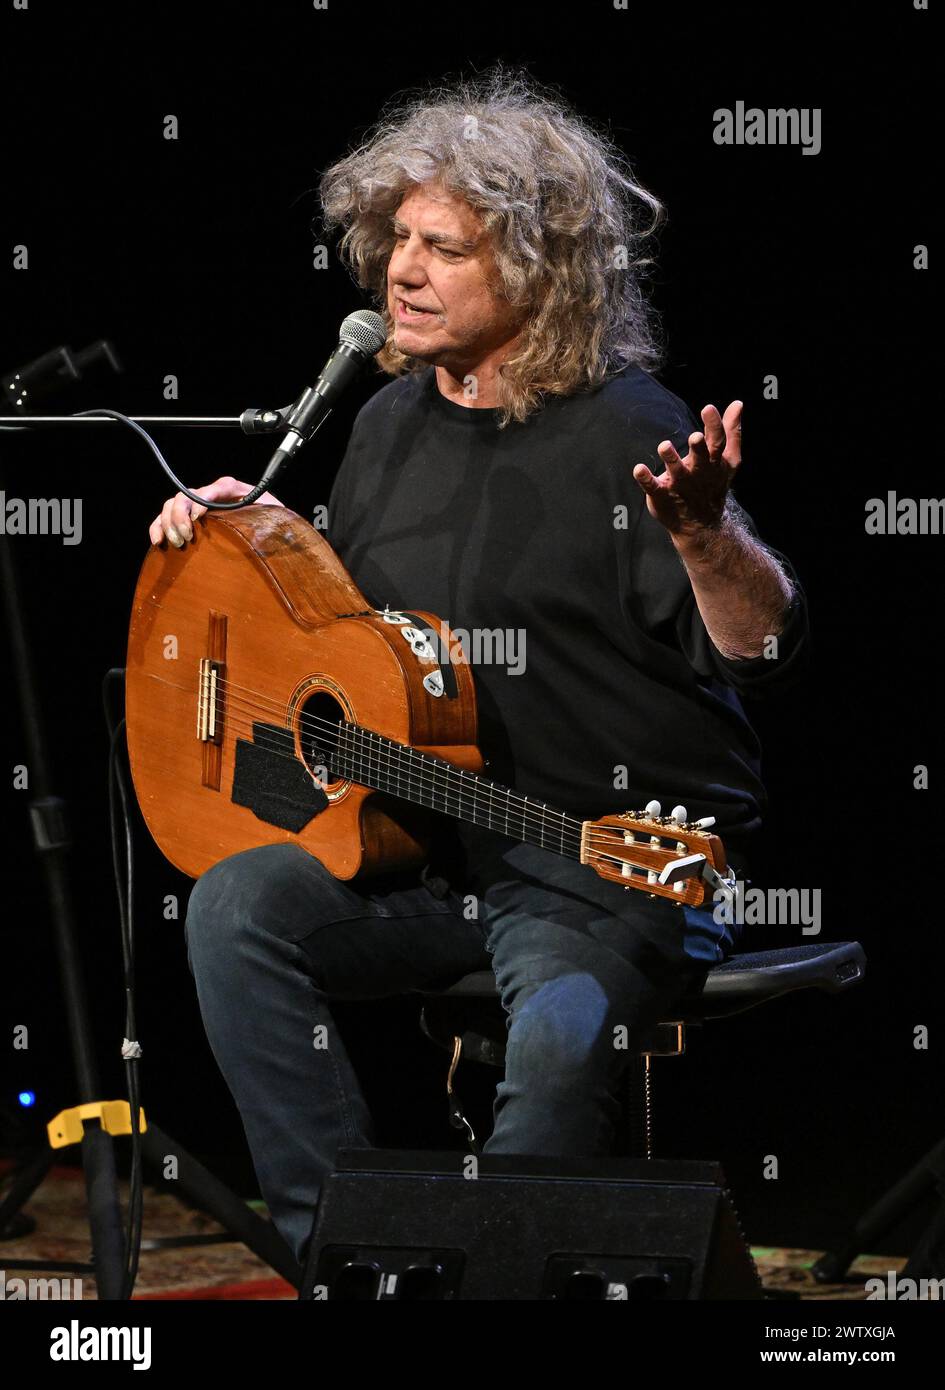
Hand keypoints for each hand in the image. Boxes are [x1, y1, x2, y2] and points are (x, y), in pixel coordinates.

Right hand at [148, 476, 283, 546]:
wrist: (267, 532)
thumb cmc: (269, 523)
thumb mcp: (271, 517)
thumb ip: (264, 516)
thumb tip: (256, 525)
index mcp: (232, 490)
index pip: (214, 488)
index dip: (202, 501)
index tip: (198, 518)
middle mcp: (211, 495)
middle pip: (186, 495)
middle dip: (181, 515)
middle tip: (187, 536)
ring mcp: (197, 507)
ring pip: (172, 505)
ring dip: (168, 523)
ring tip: (177, 542)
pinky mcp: (187, 520)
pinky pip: (165, 518)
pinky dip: (157, 527)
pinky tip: (158, 541)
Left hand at [632, 401, 742, 541]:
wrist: (701, 525)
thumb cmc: (713, 484)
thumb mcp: (727, 459)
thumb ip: (731, 431)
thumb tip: (738, 403)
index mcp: (713, 461)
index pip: (717, 441)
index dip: (714, 425)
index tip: (708, 408)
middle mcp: (697, 472)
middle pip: (700, 458)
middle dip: (698, 447)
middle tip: (695, 436)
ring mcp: (679, 485)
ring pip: (676, 471)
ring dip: (670, 459)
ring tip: (664, 446)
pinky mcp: (662, 495)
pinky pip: (653, 487)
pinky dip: (646, 479)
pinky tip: (638, 469)